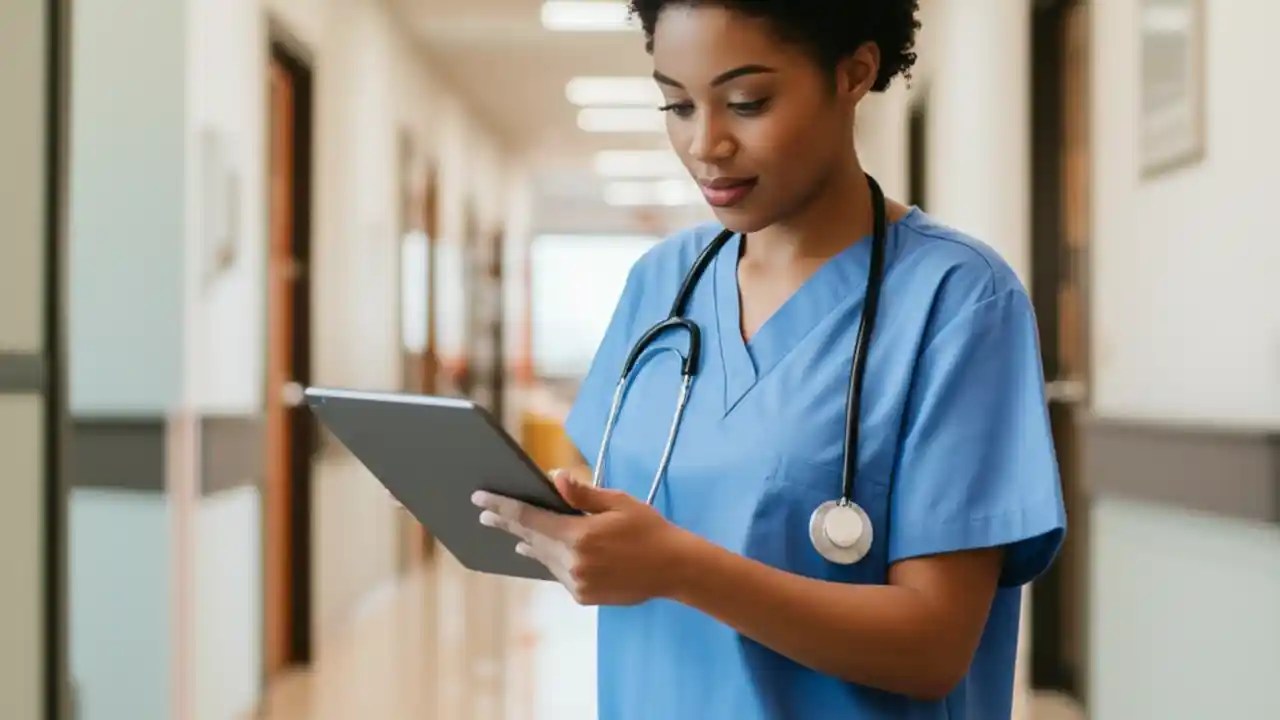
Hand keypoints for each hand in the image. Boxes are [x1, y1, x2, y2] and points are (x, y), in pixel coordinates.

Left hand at [472, 466, 692, 605]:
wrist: (675, 569)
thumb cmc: (649, 529)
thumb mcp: (619, 502)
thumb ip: (583, 493)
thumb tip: (556, 478)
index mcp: (578, 535)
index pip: (529, 518)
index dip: (502, 507)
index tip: (480, 500)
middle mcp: (572, 562)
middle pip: (529, 539)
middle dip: (506, 524)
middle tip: (484, 515)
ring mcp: (577, 582)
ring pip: (543, 558)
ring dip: (527, 542)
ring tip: (511, 532)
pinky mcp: (583, 596)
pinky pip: (558, 573)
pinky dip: (550, 559)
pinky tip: (540, 550)